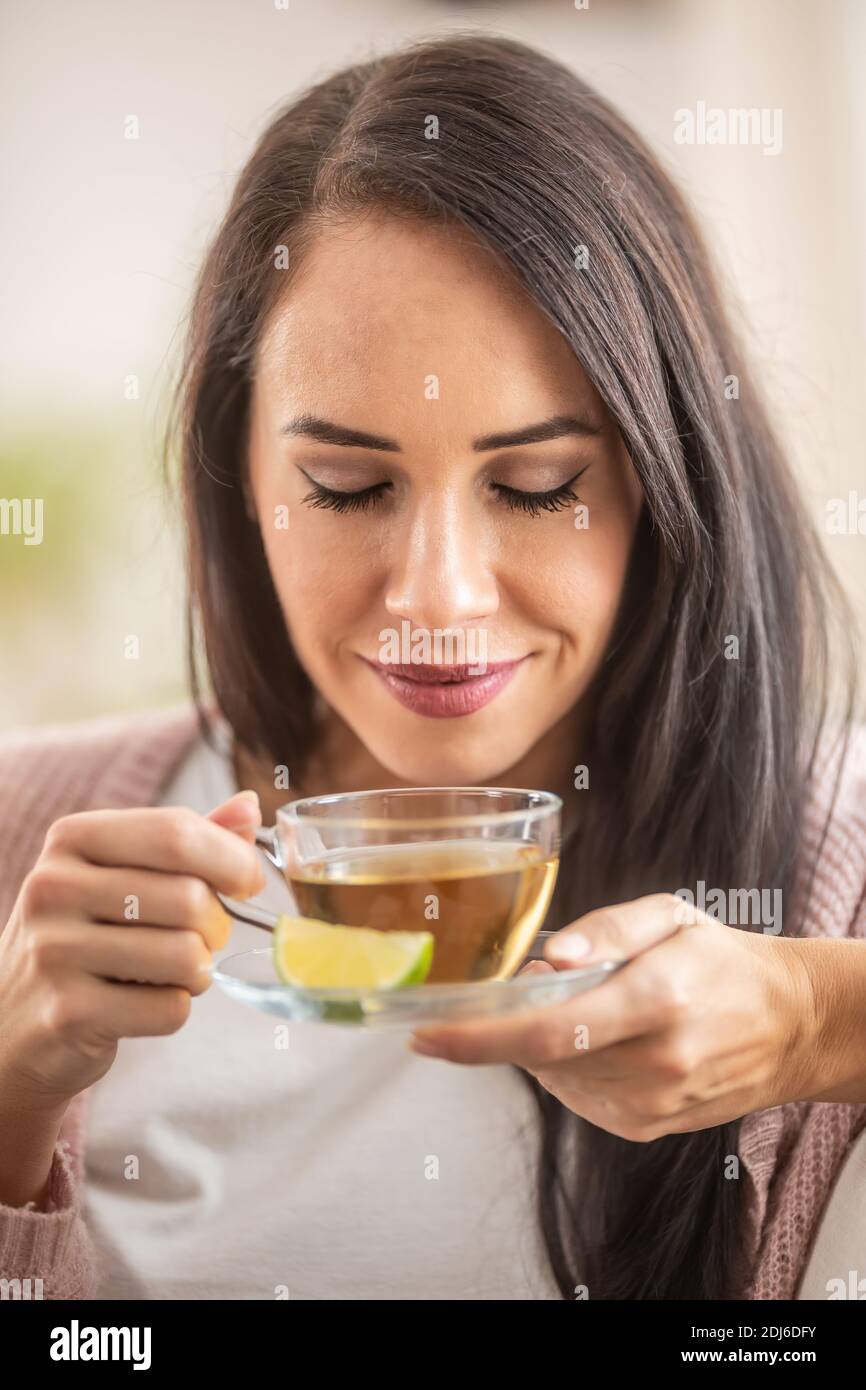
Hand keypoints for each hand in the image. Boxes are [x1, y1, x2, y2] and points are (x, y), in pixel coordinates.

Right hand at [0, 793, 266, 1113]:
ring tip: (168, 972)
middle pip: (189, 897)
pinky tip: (142, 1003)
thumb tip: (250, 806)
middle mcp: (54, 887)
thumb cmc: (84, 935)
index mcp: (72, 838)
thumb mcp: (121, 873)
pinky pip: (170, 1009)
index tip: (250, 882)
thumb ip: (185, 841)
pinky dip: (175, 1010)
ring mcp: (54, 951)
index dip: (232, 859)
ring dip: (197, 971)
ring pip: (186, 956)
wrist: (13, 1021)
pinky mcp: (68, 1013)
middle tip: (201, 938)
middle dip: (216, 925)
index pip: (176, 832)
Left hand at [408, 893, 819, 1139]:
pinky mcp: (644, 1130)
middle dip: (511, 1022)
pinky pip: (574, 1098)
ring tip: (593, 1007)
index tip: (424, 1034)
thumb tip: (550, 958)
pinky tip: (605, 1040)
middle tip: (535, 984)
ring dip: (543, 1042)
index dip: (477, 1037)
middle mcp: (654, 1062)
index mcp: (657, 999)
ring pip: (552, 1077)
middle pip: (541, 1055)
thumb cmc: (720, 960)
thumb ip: (608, 926)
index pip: (548, 1029)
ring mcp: (650, 1106)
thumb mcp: (672, 915)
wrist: (788, 1025)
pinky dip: (567, 1067)